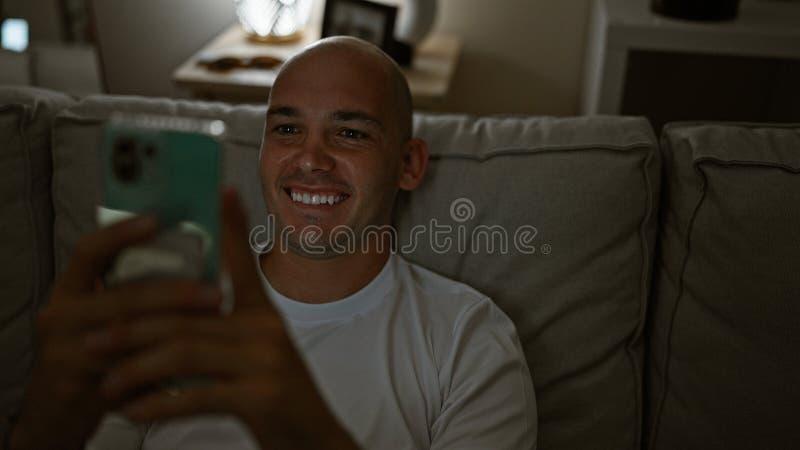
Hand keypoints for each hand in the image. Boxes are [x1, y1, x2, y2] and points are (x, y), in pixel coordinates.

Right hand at [10, 218, 223, 449]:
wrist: (55, 408)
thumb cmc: (92, 350)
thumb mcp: (102, 314)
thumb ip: (131, 289)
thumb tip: (196, 256)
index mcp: (69, 290)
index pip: (89, 252)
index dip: (120, 234)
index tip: (157, 219)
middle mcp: (60, 317)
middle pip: (123, 298)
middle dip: (174, 293)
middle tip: (215, 293)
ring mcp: (64, 353)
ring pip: (130, 337)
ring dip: (177, 331)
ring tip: (214, 327)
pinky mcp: (76, 387)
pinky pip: (128, 375)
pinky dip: (163, 369)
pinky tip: (194, 367)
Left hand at [94, 189, 358, 449]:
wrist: (314, 438)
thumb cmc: (278, 395)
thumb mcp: (259, 353)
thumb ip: (226, 331)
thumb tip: (173, 322)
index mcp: (265, 315)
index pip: (244, 262)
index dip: (232, 225)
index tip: (220, 190)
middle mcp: (266, 330)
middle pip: (188, 317)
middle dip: (133, 327)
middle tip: (93, 340)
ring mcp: (265, 363)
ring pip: (185, 352)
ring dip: (136, 368)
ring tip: (105, 384)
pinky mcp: (260, 397)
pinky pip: (196, 395)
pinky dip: (159, 404)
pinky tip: (134, 411)